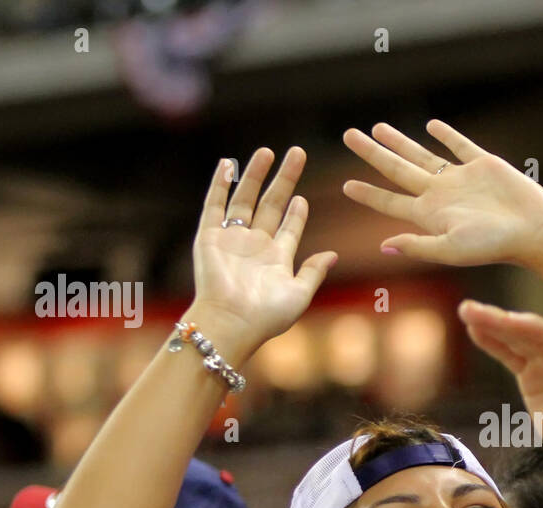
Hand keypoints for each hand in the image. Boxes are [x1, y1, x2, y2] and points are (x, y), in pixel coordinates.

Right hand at [190, 147, 337, 359]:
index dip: (297, 212)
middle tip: (298, 153)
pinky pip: (214, 204)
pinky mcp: (209, 236)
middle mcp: (254, 246)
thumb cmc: (267, 315)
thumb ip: (314, 272)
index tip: (303, 196)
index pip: (289, 228)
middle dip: (284, 180)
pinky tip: (228, 164)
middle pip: (271, 204)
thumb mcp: (299, 293)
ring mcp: (231, 239)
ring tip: (268, 152)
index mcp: (276, 259)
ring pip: (245, 198)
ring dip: (255, 175)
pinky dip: (220, 184)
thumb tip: (333, 255)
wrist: (232, 321)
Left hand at [342, 120, 542, 276]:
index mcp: (430, 215)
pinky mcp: (482, 165)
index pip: (390, 202)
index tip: (345, 186)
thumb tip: (383, 246)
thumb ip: (418, 245)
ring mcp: (460, 179)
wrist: (533, 229)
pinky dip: (445, 135)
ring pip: (422, 155)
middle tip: (347, 136)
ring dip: (399, 142)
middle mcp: (441, 195)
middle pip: (397, 170)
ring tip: (377, 128)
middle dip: (372, 154)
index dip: (367, 194)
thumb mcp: (451, 249)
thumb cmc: (494, 245)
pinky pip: (459, 146)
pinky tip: (430, 125)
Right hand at [457, 300, 542, 483]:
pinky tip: (476, 331)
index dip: (531, 328)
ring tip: (467, 312)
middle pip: (533, 333)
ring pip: (519, 342)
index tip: (506, 321)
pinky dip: (494, 345)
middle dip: (503, 322)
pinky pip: (512, 358)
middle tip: (470, 309)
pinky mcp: (535, 379)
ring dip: (494, 327)